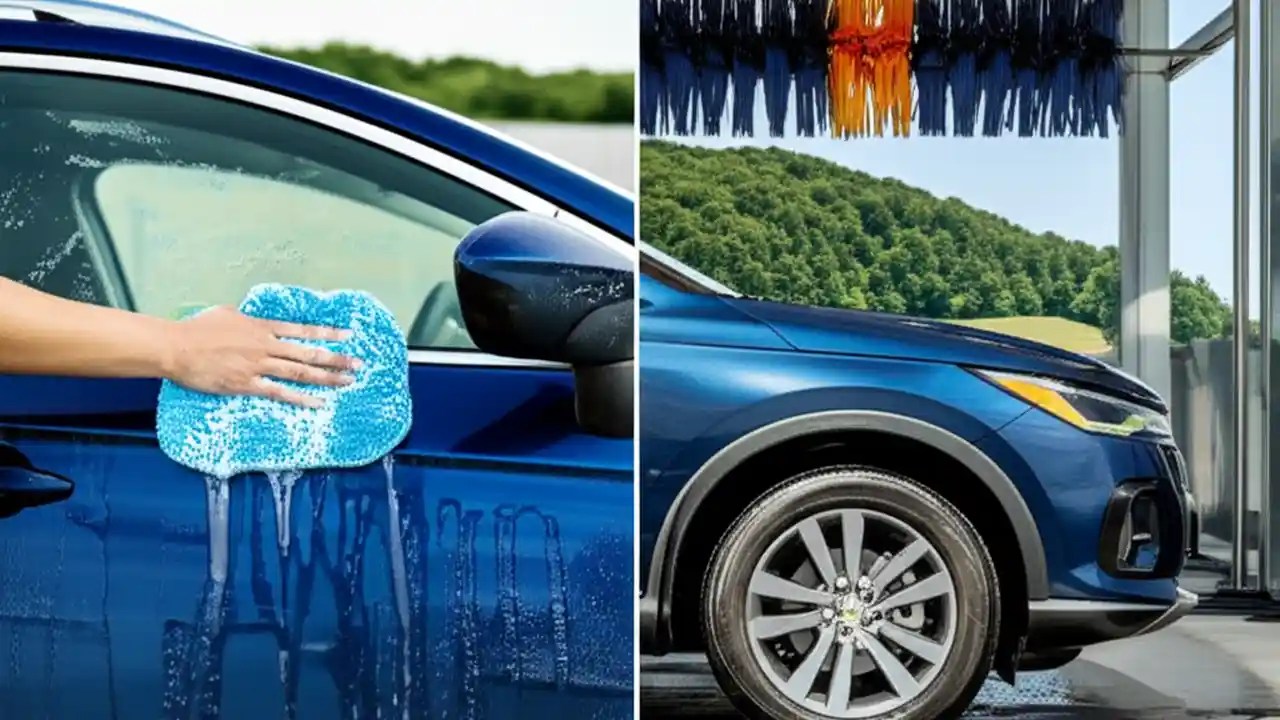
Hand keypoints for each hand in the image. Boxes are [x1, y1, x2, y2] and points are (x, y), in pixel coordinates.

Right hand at [162, 305, 359, 407]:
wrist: (177, 347)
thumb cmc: (197, 329)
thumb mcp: (227, 314)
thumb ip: (248, 319)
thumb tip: (256, 320)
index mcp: (261, 327)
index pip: (302, 330)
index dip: (327, 333)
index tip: (348, 335)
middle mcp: (266, 345)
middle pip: (308, 352)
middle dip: (336, 358)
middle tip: (358, 363)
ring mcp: (258, 365)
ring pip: (300, 372)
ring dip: (326, 377)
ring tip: (347, 381)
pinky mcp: (247, 384)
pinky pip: (280, 393)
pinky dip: (301, 398)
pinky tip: (319, 402)